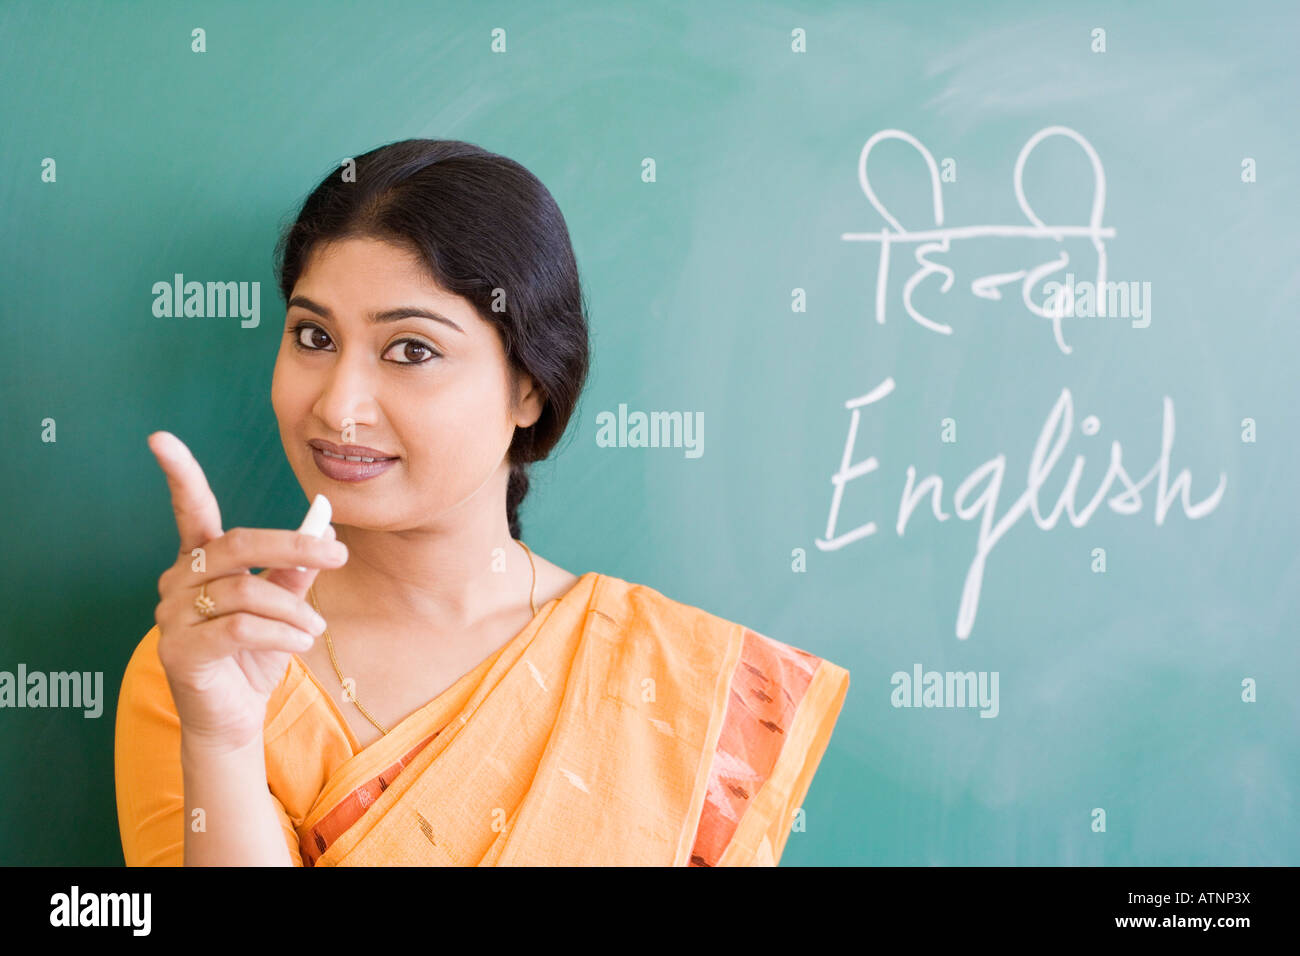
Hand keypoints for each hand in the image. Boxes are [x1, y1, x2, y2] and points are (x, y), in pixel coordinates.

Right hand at [147, 431, 348, 754]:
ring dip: (294, 609)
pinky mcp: (180, 651)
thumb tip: (326, 529)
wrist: (233, 718)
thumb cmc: (253, 655)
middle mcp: (177, 583)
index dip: (177, 475)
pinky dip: (281, 632)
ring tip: (315, 627)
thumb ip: (296, 569)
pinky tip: (300, 641)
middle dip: (293, 546)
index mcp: (199, 563)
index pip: (189, 512)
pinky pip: (240, 628)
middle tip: (337, 554)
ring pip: (246, 592)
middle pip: (237, 545)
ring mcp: (172, 617)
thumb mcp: (282, 607)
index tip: (159, 439)